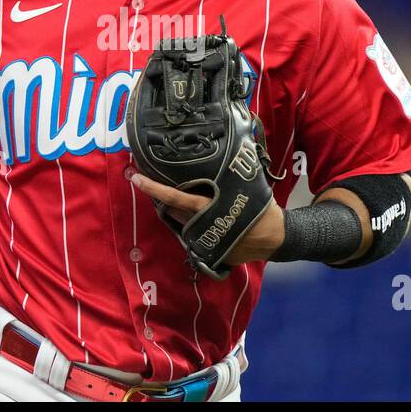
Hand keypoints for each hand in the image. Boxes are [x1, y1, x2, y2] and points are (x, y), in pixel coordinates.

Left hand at [130, 173, 284, 265]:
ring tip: (185, 199)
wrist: (274, 238)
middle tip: (154, 182)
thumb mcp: (243, 188)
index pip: (172, 197)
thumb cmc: (260, 209)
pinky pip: (193, 235)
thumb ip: (225, 179)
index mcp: (206, 207)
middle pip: (170, 209)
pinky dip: (194, 225)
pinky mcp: (208, 252)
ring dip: (178, 211)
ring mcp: (202, 241)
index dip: (152, 188)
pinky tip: (203, 219)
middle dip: (161, 198)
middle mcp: (199, 225)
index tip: (135, 177)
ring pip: (179, 222)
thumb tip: (218, 159)